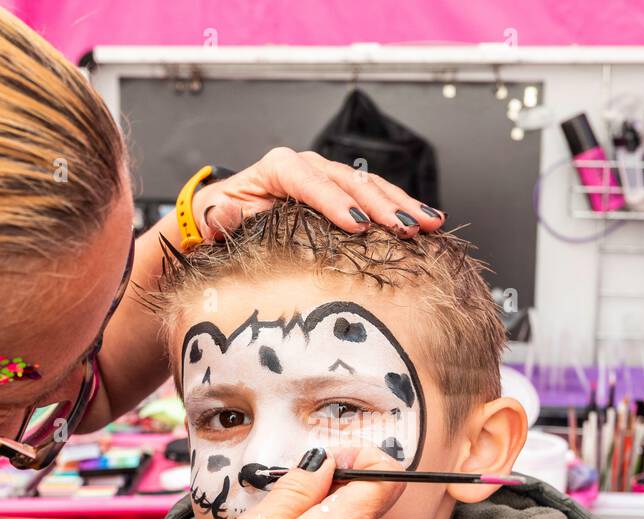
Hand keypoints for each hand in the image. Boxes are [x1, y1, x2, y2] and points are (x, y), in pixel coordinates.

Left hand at [194, 148, 444, 239]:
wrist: (228, 220)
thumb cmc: (223, 220)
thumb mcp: (214, 220)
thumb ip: (220, 218)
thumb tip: (226, 213)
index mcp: (278, 168)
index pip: (310, 180)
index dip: (335, 202)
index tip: (358, 224)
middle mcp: (308, 167)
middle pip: (350, 180)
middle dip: (381, 204)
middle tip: (407, 227)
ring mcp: (329, 179)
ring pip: (370, 186)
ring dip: (402, 205)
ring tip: (430, 223)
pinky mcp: (343, 195)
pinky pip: (376, 198)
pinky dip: (402, 208)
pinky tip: (428, 220)